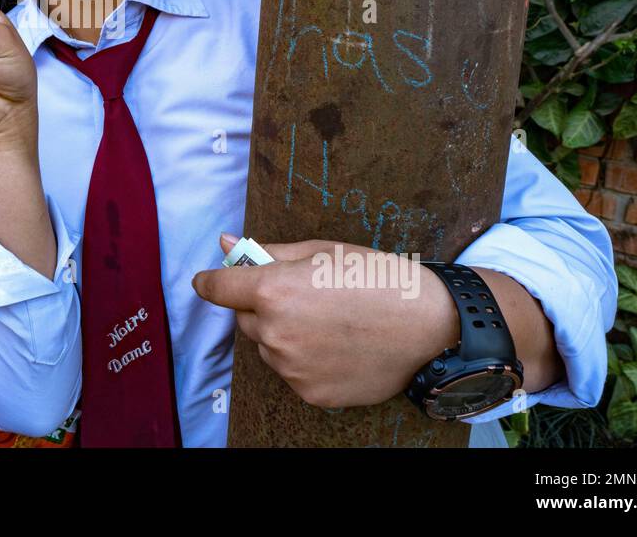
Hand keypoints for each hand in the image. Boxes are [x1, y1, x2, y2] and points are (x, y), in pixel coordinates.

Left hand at [191, 236, 458, 408]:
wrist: (431, 326)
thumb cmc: (377, 278)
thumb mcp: (322, 252)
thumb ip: (267, 252)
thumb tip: (225, 243)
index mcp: (273, 291)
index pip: (218, 288)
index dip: (211, 281)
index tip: (206, 281)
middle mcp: (276, 333)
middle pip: (245, 318)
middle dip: (262, 306)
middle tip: (302, 296)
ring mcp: (292, 368)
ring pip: (269, 346)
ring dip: (283, 334)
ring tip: (328, 322)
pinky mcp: (311, 392)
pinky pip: (292, 372)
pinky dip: (305, 360)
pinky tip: (338, 346)